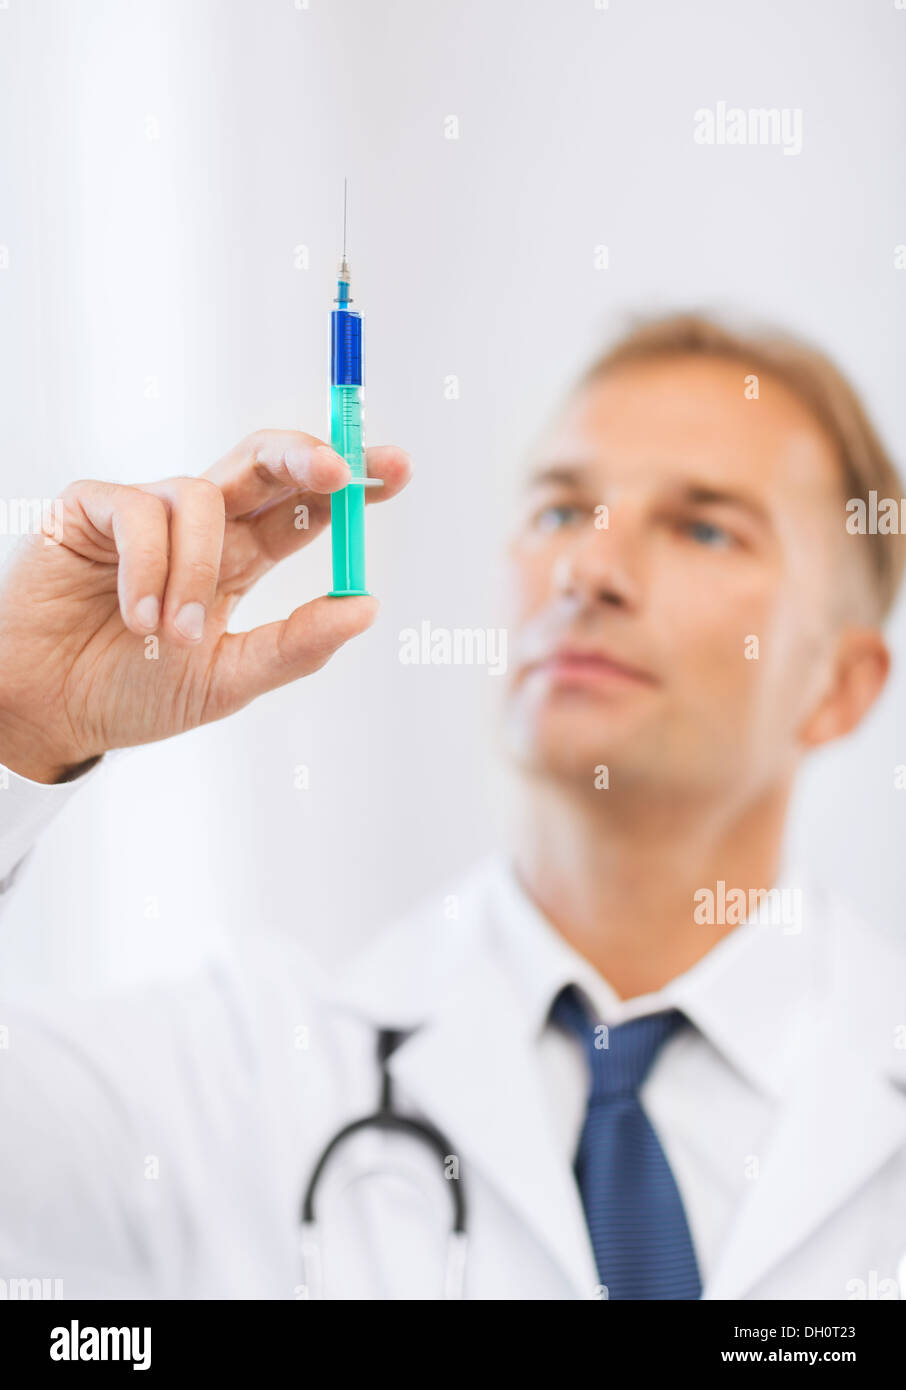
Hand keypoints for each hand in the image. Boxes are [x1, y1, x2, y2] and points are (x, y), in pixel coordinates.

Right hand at [0, 429, 410, 782]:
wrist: (48, 713)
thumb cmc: (133, 693)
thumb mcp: (228, 680)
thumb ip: (295, 646)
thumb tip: (366, 605)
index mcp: (240, 559)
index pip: (305, 508)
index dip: (352, 484)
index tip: (399, 471)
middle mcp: (202, 526)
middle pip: (266, 462)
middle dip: (308, 455)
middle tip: (339, 474)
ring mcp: (148, 511)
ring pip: (203, 496)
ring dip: (197, 573)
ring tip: (172, 635)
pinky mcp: (92, 508)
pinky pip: (140, 512)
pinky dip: (148, 569)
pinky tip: (135, 618)